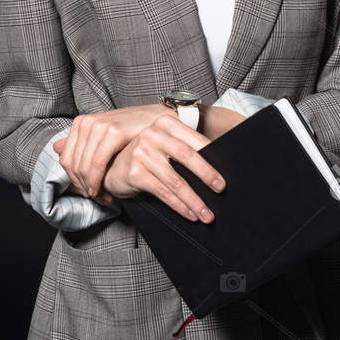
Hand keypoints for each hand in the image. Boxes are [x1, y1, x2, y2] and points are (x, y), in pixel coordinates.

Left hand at [51, 104, 171, 201]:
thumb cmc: (131, 131)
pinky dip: (98, 182)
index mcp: (81, 123)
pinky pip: (97, 164)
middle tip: (96, 199)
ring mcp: (99, 126)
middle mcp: (86, 123)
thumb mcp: (103, 136)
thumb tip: (55, 148)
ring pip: (84, 167)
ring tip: (103, 198)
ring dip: (91, 188)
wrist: (158, 120)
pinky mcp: (113, 133)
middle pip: (73, 165)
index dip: (74, 181)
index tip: (87, 192)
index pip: (66, 159)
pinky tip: (106, 192)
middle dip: (83, 187)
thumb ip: (79, 143)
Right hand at [99, 113, 225, 221]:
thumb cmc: (148, 157)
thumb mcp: (165, 146)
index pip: (194, 141)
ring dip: (194, 200)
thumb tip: (216, 170)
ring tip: (207, 214)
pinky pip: (163, 192)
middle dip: (207, 176)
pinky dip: (179, 206)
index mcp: (166, 124)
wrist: (115, 167)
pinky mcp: (135, 172)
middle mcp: (152, 135)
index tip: (224, 176)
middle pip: (187, 156)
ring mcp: (142, 153)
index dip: (211, 158)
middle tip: (221, 190)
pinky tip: (189, 214)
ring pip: (176, 180)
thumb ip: (186, 148)